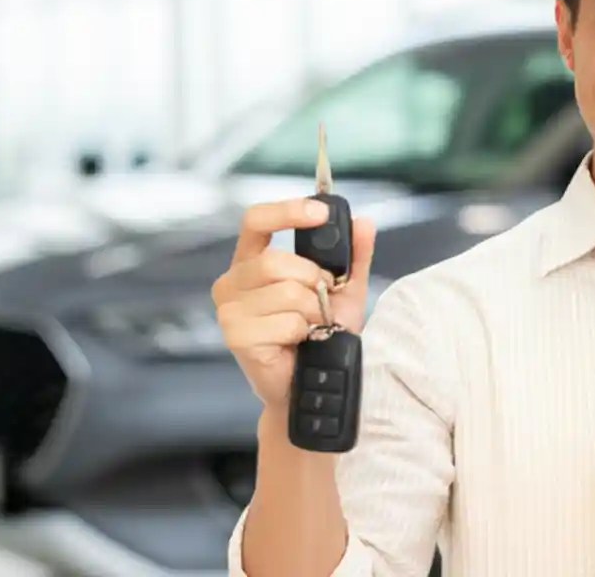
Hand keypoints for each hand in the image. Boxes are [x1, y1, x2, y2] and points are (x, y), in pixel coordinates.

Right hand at [211, 198, 375, 408]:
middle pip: (277, 261)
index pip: (256, 221)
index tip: (320, 213)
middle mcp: (232, 282)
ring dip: (312, 311)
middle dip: (313, 280)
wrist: (312, 382)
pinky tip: (299, 341)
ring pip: (287, 292)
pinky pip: (286, 322)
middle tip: (322, 301)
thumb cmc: (321, 335)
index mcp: (250, 262)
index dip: (287, 212)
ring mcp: (229, 310)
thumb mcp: (345, 291)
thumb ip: (355, 256)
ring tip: (311, 325)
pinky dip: (304, 331)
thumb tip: (365, 222)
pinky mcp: (237, 336)